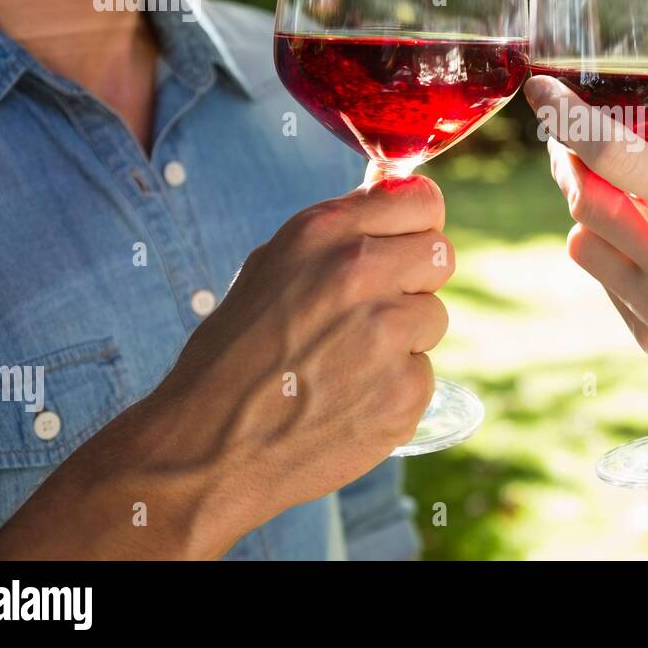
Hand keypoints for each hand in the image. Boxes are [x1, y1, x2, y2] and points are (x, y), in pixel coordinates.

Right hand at [151, 174, 451, 538]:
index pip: (422, 200)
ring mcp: (388, 332)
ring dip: (404, 338)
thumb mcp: (271, 267)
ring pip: (434, 316)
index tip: (405, 245)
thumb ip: (340, 235)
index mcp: (323, 233)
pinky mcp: (404, 390)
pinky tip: (348, 401)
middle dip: (415, 280)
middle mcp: (360, 272)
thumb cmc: (233, 355)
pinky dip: (394, 389)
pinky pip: (424, 374)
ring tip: (345, 363)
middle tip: (373, 311)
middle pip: (441, 254)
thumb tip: (397, 207)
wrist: (206, 446)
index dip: (416, 226)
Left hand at [525, 18, 647, 467]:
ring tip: (612, 186)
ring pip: (583, 242)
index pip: (617, 159)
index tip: (541, 89)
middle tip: (568, 134)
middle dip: (566, 160)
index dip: (569, 118)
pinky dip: (610, 252)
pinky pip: (603, 282)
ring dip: (587, 208)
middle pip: (585, 200)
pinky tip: (640, 238)